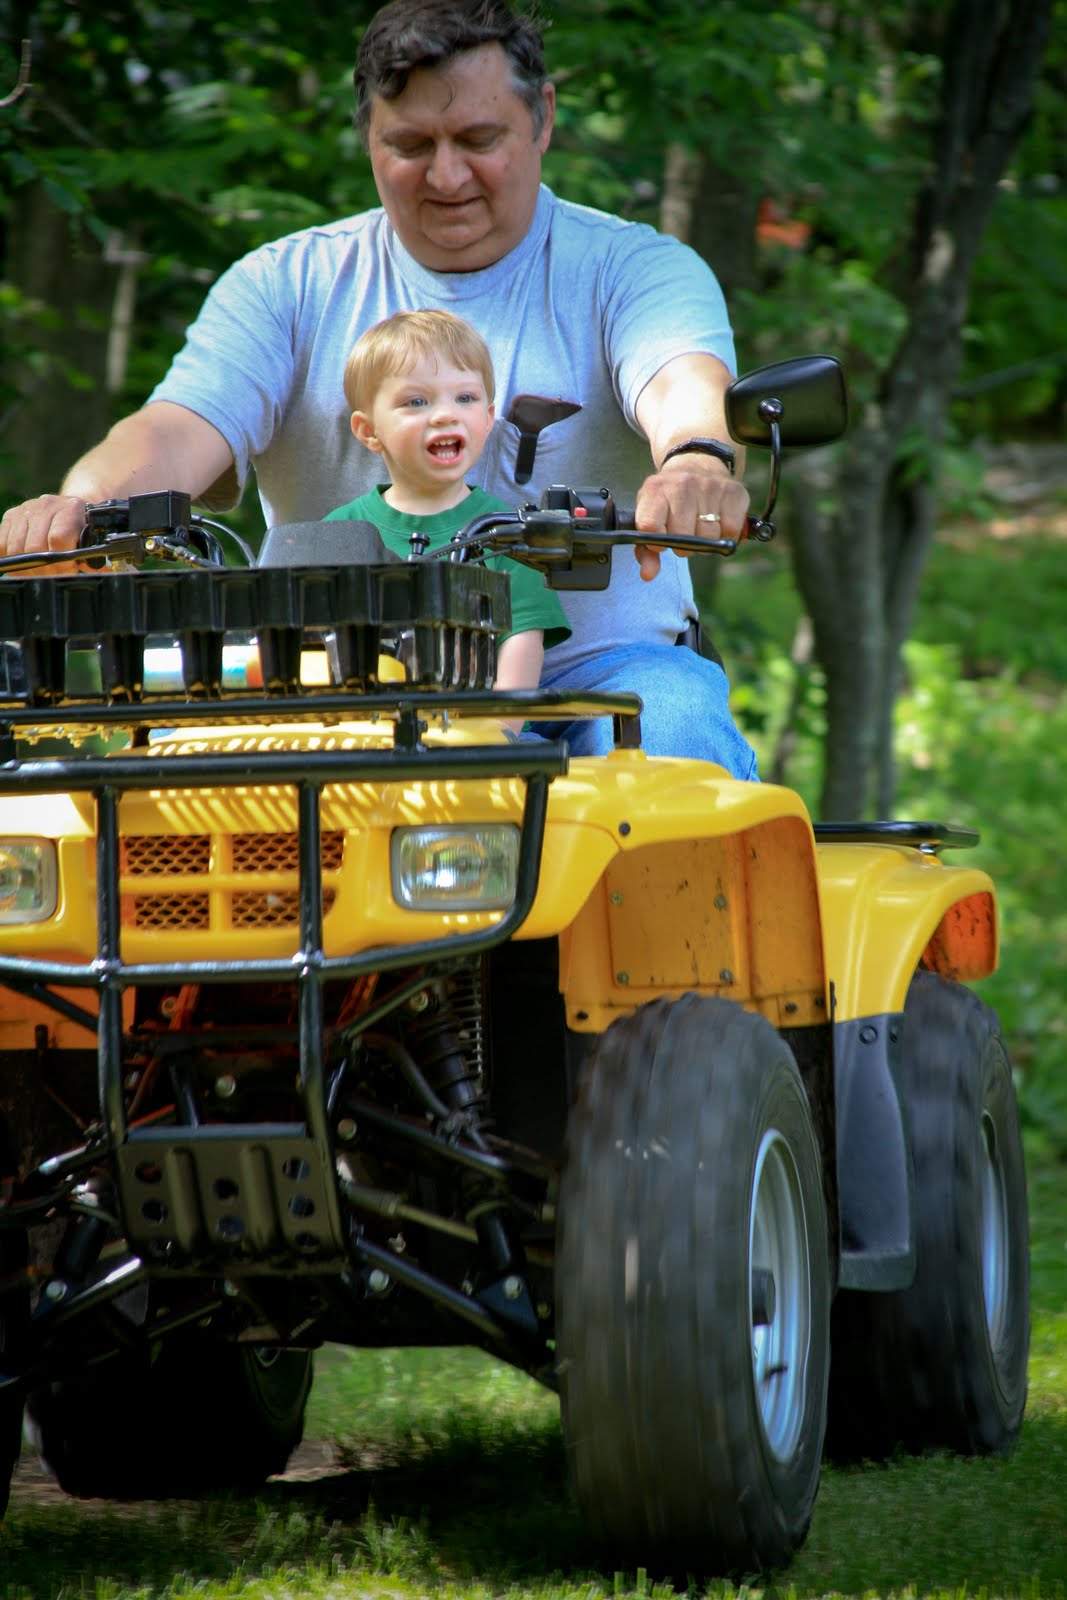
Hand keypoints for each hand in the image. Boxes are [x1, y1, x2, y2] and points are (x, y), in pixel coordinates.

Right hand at [0, 493, 85, 567]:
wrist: (70, 510)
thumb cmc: (83, 531)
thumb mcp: (93, 540)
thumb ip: (93, 558)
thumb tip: (87, 569)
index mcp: (71, 508)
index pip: (58, 539)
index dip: (63, 562)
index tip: (69, 571)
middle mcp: (46, 504)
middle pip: (35, 546)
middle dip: (45, 569)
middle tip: (55, 576)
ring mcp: (25, 509)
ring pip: (16, 547)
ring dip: (27, 568)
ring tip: (41, 573)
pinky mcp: (10, 516)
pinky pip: (2, 544)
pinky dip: (10, 559)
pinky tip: (24, 566)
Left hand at [632, 459, 749, 580]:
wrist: (697, 464)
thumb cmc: (669, 500)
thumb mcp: (650, 517)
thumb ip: (646, 550)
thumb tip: (648, 575)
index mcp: (655, 490)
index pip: (650, 527)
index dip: (656, 543)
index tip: (661, 541)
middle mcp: (682, 485)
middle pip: (683, 537)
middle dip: (684, 545)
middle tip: (685, 534)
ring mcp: (709, 486)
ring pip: (708, 537)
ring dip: (705, 541)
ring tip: (700, 527)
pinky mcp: (733, 492)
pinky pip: (730, 532)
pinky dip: (725, 536)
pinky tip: (718, 524)